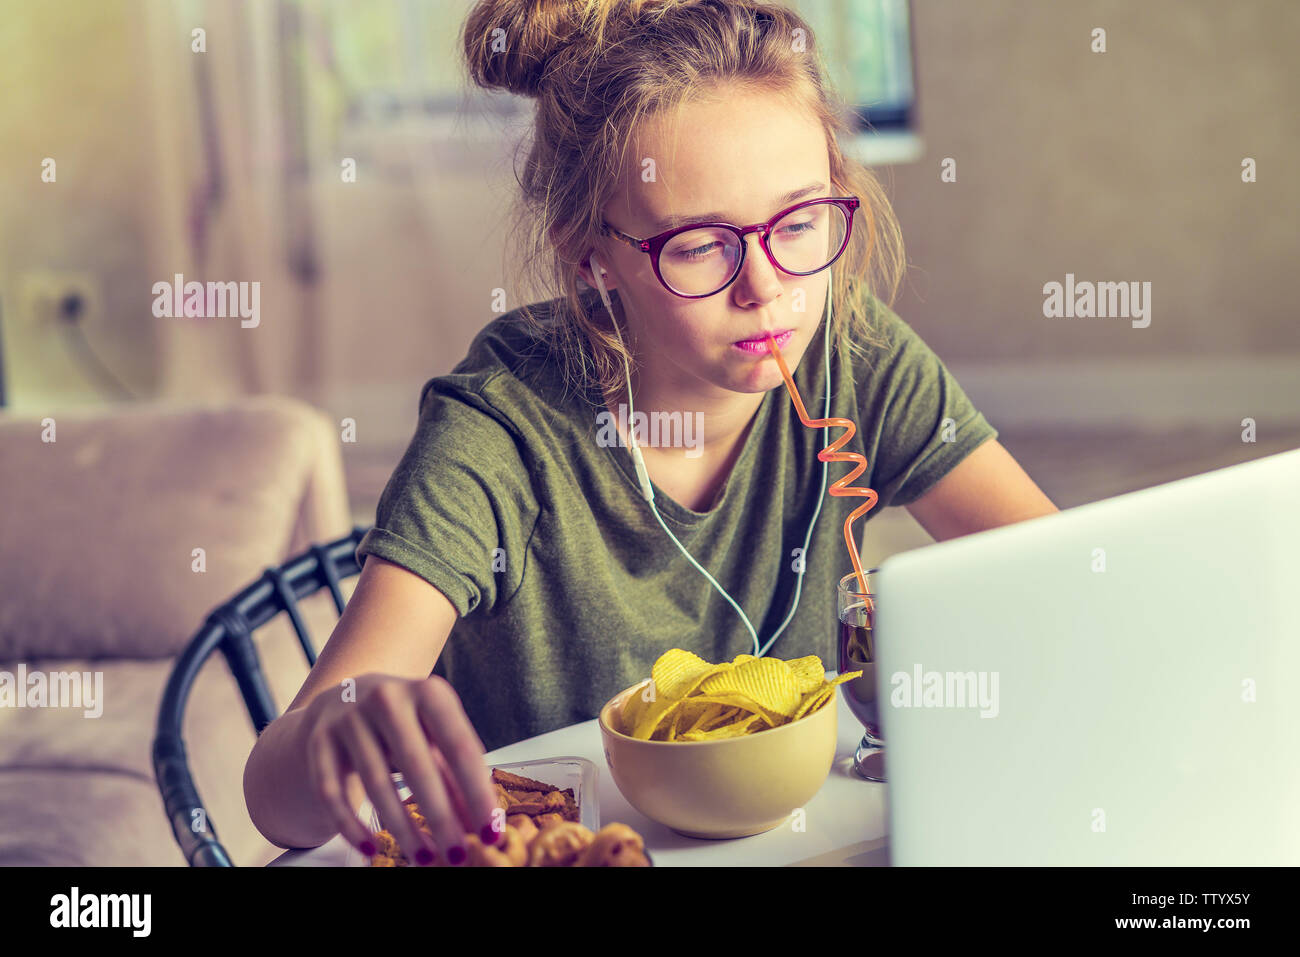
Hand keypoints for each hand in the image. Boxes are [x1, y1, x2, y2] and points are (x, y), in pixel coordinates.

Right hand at [303, 673, 499, 864]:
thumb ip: (457, 776)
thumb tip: (480, 825)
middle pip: (416, 766)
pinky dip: (351, 825)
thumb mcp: (435, 736)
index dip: (478, 793)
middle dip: (440, 817)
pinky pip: (332, 792)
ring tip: (424, 858)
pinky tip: (371, 848)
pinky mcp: (318, 740)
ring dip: (402, 828)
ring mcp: (348, 718)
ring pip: (375, 784)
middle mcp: (387, 698)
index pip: (460, 747)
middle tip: (458, 855)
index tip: (491, 831)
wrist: (345, 695)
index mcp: (428, 692)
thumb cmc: (404, 721)